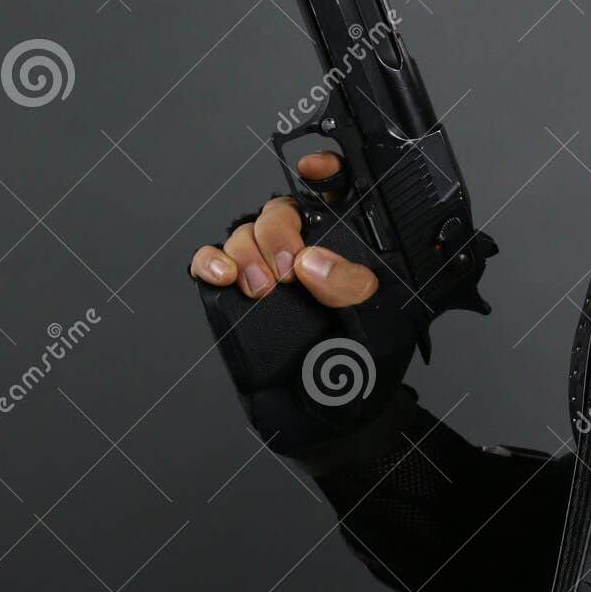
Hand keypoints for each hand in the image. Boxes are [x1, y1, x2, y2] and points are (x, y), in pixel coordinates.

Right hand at [190, 150, 417, 457]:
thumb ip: (353, 288)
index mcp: (348, 250)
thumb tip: (311, 262)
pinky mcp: (234, 297)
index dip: (326, 172)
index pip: (335, 194)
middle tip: (289, 271)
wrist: (334, 421)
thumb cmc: (368, 368)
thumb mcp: (380, 323)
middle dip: (279, 231)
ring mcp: (266, 273)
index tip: (314, 170)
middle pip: (279, 212)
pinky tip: (223, 277)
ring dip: (247, 253)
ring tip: (262, 290)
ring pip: (243, 234)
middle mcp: (305, 254)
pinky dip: (210, 262)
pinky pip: (210, 262)